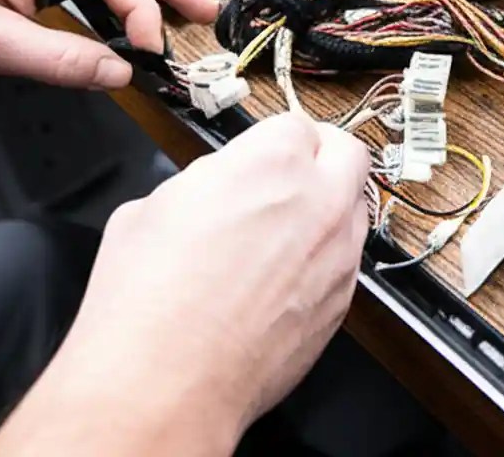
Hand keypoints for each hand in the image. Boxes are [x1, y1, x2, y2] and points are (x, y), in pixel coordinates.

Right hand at [0, 112, 371, 454]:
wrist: (167, 381)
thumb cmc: (150, 301)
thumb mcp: (154, 205)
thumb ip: (207, 181)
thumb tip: (220, 184)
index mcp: (271, 162)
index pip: (296, 122)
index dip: (274, 138)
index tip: (262, 152)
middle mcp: (318, 202)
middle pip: (348, 152)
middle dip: (323, 157)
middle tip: (292, 175)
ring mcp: (337, 255)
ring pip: (354, 209)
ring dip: (327, 209)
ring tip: (281, 234)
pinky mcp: (342, 303)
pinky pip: (345, 264)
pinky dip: (322, 262)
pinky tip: (280, 282)